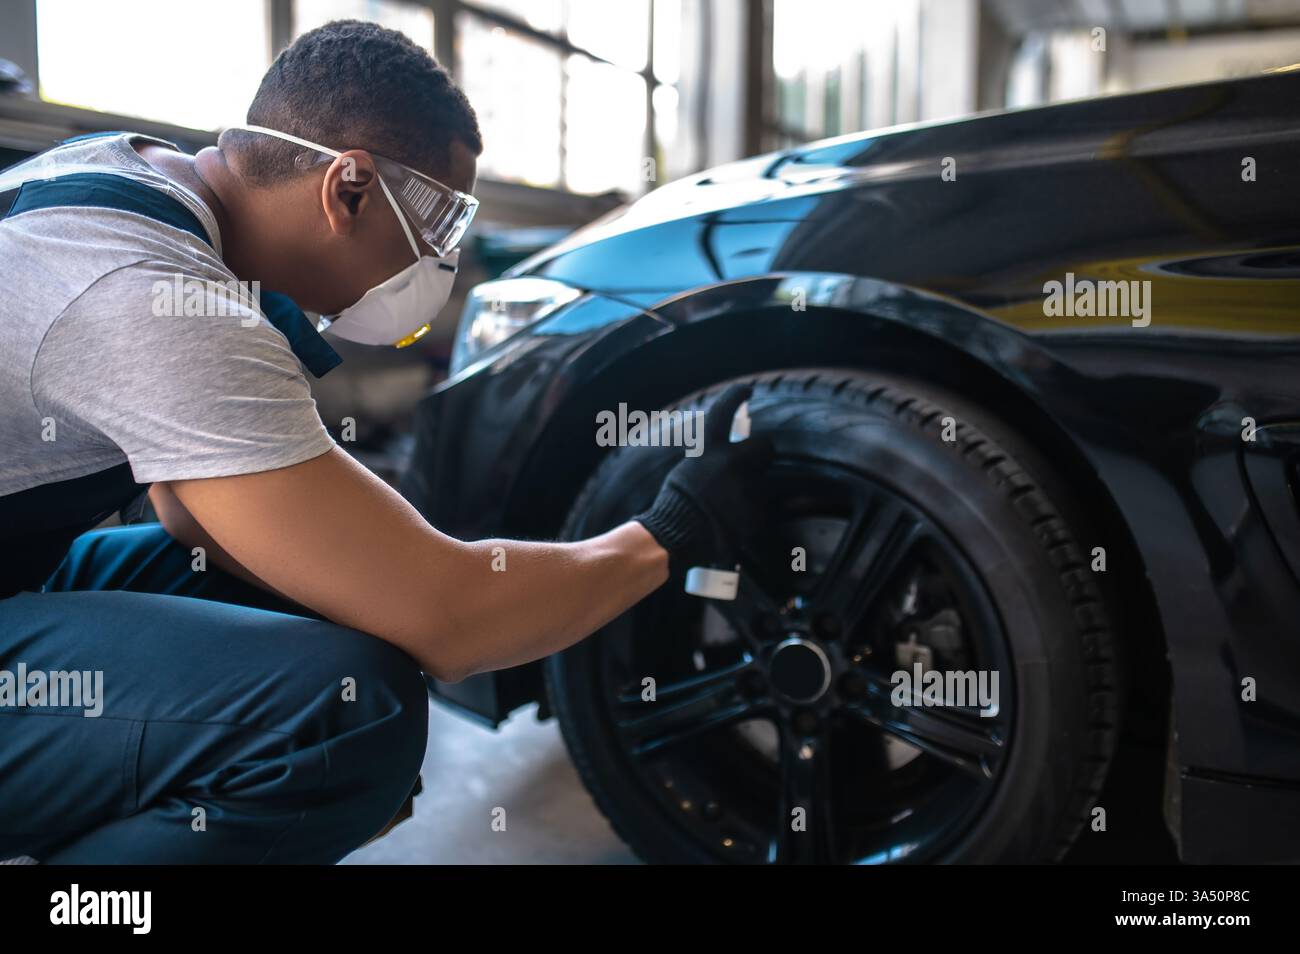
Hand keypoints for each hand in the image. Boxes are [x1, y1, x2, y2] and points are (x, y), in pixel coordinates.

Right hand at [633, 383, 773, 569]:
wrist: (674, 537)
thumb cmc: (674, 504)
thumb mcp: (687, 470)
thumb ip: (710, 459)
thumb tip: (727, 453)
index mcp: (709, 448)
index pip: (726, 409)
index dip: (737, 395)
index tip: (746, 389)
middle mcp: (732, 462)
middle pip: (766, 446)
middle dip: (761, 452)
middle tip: (753, 461)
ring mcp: (746, 487)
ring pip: (761, 482)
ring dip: (749, 490)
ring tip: (727, 507)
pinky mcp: (756, 512)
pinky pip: (759, 508)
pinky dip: (748, 515)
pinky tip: (731, 523)